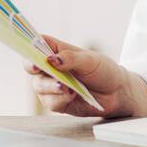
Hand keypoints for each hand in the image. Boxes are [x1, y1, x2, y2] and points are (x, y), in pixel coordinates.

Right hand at [22, 34, 141, 117]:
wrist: (117, 93)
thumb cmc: (103, 71)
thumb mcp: (90, 60)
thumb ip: (71, 58)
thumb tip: (52, 59)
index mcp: (55, 51)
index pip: (36, 44)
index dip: (29, 44)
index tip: (29, 48)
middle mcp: (50, 68)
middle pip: (31, 65)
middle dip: (33, 67)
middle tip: (38, 67)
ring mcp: (51, 86)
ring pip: (38, 86)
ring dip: (50, 86)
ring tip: (66, 87)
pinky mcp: (57, 102)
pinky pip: (50, 102)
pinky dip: (60, 99)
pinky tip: (72, 95)